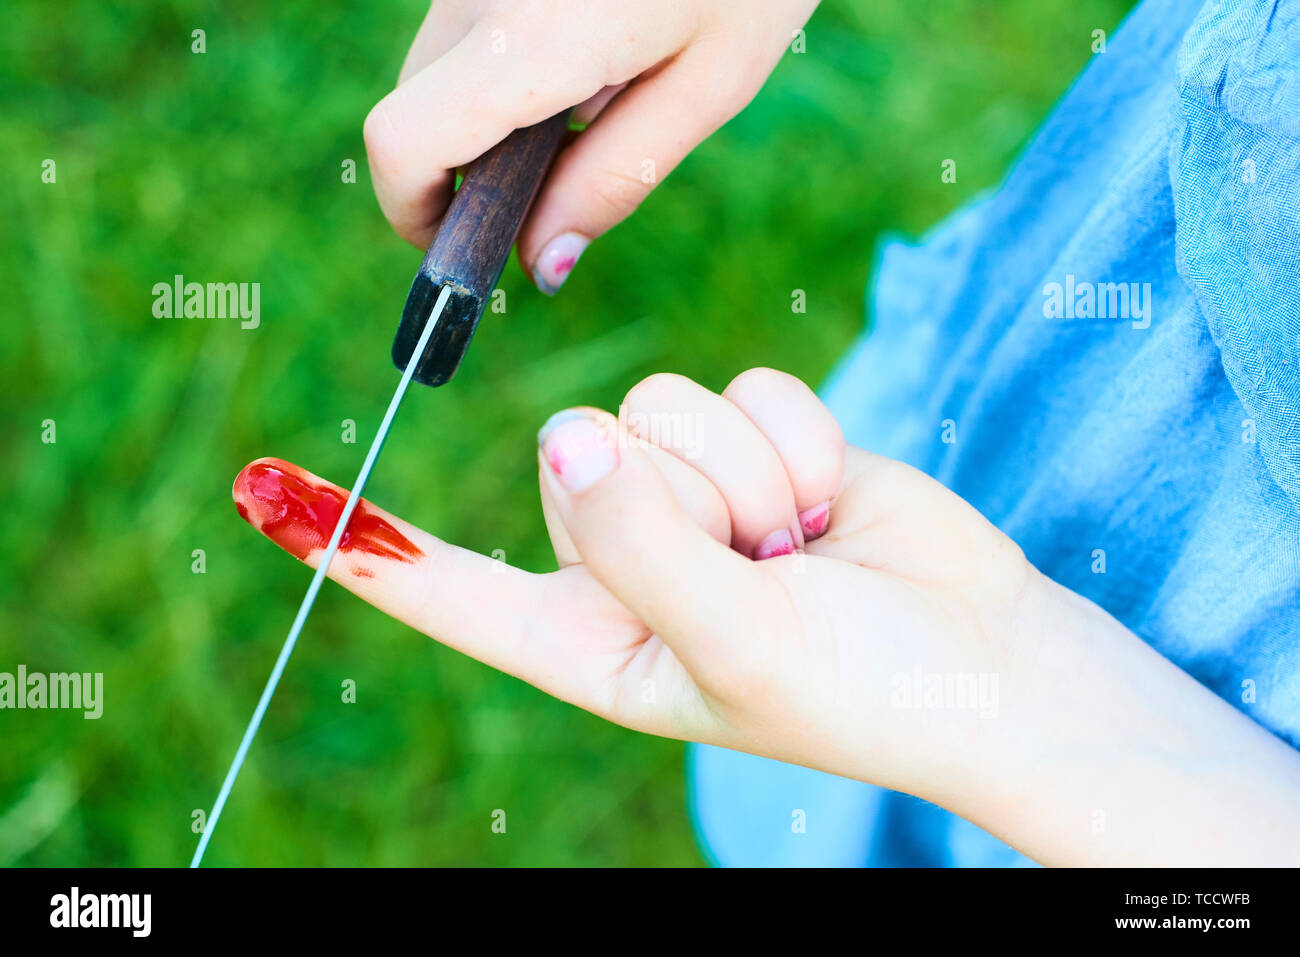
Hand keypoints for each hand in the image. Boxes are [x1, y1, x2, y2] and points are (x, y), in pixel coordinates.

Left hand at [232, 369, 1299, 864]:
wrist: (985, 658)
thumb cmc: (859, 690)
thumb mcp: (735, 642)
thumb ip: (640, 543)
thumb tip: (564, 431)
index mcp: (593, 641)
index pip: (455, 593)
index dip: (368, 550)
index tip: (272, 504)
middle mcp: (626, 560)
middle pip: (579, 460)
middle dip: (683, 499)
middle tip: (763, 563)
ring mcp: (690, 494)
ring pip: (655, 408)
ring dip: (747, 469)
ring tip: (802, 541)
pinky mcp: (753, 438)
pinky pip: (736, 384)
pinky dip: (796, 437)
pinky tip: (832, 499)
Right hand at [363, 0, 818, 290]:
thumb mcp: (709, 86)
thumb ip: (613, 179)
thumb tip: (539, 263)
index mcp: (536, 35)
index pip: (405, 141)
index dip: (414, 211)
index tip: (463, 246)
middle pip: (414, 107)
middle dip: (462, 168)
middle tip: (554, 184)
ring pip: (439, 64)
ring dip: (489, 111)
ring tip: (597, 94)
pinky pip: (469, 23)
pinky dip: (506, 62)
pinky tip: (590, 47)